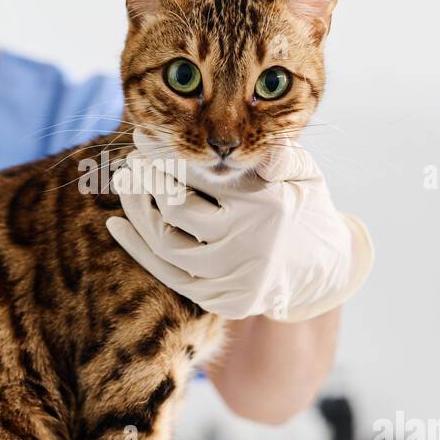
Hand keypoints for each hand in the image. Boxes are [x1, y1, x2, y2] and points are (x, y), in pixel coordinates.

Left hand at [105, 129, 373, 321]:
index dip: (166, 154)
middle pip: (175, 208)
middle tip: (131, 160)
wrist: (323, 269)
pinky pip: (168, 275)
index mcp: (268, 204)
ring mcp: (234, 278)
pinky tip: (117, 224)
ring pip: (165, 243)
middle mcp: (250, 243)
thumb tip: (253, 156)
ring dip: (138, 211)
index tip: (143, 138)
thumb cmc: (303, 206)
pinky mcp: (221, 301)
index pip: (202, 173)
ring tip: (125, 183)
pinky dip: (138, 249)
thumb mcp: (305, 172)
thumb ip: (280, 154)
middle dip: (147, 179)